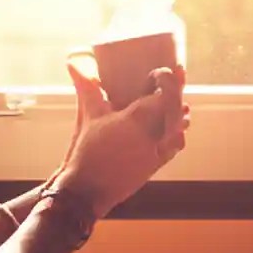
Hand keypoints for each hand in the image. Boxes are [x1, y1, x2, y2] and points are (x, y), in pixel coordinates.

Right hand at [52, 62, 190, 218]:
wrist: (86, 191)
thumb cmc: (86, 152)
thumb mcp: (87, 116)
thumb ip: (86, 87)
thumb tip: (72, 62)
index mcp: (137, 119)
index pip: (165, 94)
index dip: (168, 79)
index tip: (159, 73)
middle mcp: (153, 135)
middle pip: (177, 109)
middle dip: (178, 91)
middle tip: (177, 77)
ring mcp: (157, 152)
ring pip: (179, 128)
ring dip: (179, 113)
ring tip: (176, 102)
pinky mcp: (155, 166)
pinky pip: (175, 146)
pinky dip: (176, 134)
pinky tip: (172, 129)